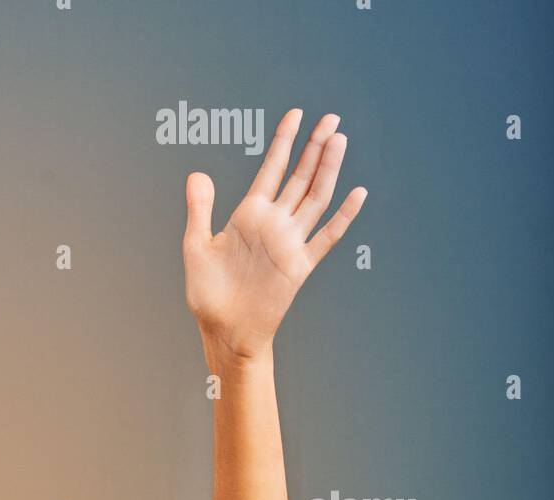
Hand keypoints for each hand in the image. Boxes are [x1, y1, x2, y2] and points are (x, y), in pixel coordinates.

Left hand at [182, 108, 366, 361]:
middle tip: (330, 117)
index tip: (296, 114)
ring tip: (339, 139)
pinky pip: (326, 237)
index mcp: (249, 215)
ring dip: (328, 169)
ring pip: (315, 197)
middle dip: (314, 147)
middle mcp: (273, 224)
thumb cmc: (208, 295)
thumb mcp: (196, 247)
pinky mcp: (300, 265)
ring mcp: (289, 243)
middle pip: (300, 177)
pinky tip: (356, 194)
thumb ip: (200, 210)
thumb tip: (197, 173)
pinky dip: (342, 216)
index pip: (271, 169)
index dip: (284, 141)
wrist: (225, 332)